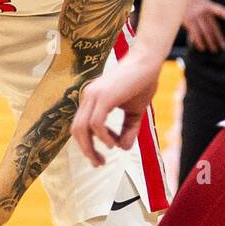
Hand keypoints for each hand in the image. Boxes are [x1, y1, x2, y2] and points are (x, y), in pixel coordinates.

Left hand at [72, 49, 161, 166]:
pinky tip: (113, 143)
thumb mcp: (135, 113)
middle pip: (76, 130)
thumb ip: (128, 130)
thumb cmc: (142, 83)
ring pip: (82, 129)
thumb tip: (124, 149)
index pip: (80, 126)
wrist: (148, 62)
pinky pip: (96, 124)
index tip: (102, 155)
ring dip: (91, 147)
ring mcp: (93, 96)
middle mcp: (88, 96)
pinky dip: (103, 137)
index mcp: (91, 99)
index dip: (87, 144)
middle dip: (86, 150)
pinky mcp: (103, 97)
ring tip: (105, 156)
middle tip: (98, 163)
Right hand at [183, 0, 224, 52]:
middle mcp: (204, 11)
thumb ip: (205, 13)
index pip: (221, 11)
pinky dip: (199, 42)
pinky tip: (202, 47)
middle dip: (219, 38)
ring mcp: (197, 16)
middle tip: (224, 47)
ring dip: (210, 42)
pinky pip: (196, 34)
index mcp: (208, 5)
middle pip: (214, 27)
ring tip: (214, 50)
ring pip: (206, 32)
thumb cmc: (188, 1)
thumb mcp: (199, 2)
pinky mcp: (189, 21)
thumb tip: (209, 26)